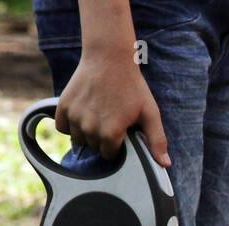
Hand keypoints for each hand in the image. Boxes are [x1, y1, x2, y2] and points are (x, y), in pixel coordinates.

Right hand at [54, 0, 169, 165]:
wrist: (109, 58)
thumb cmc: (133, 87)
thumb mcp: (150, 114)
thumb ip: (156, 141)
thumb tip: (165, 165)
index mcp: (110, 133)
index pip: (109, 154)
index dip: (117, 145)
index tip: (121, 132)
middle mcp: (89, 128)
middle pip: (94, 147)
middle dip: (102, 140)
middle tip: (111, 121)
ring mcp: (74, 117)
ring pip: (78, 139)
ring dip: (86, 133)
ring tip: (98, 118)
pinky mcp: (63, 106)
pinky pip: (62, 127)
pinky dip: (70, 125)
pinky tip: (82, 116)